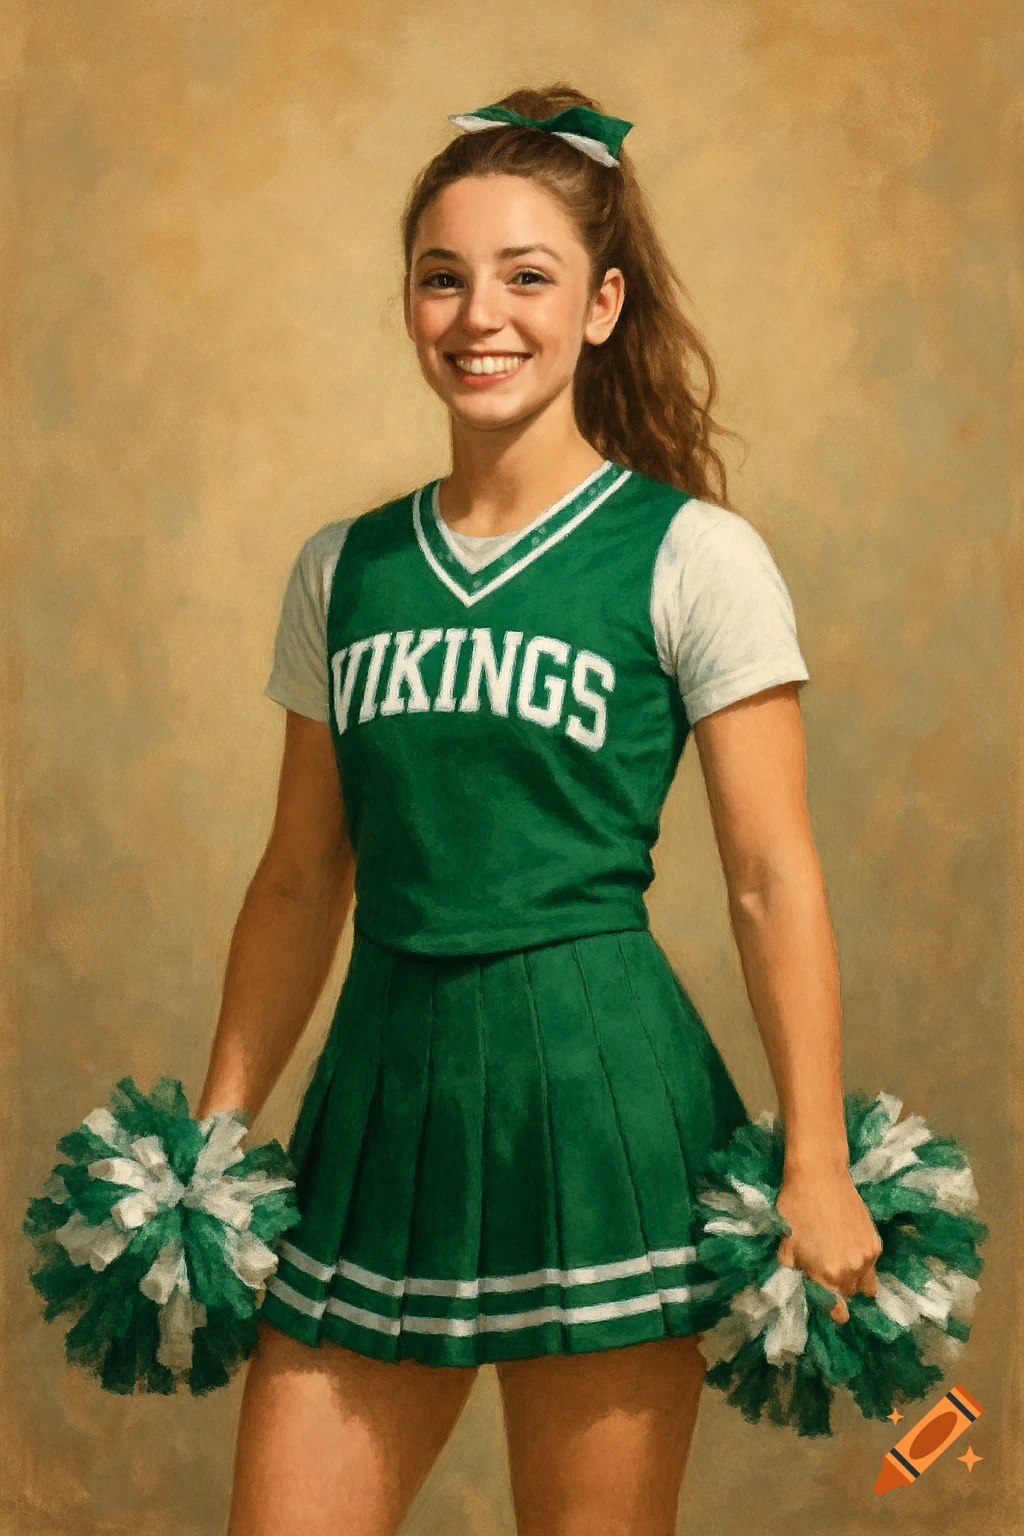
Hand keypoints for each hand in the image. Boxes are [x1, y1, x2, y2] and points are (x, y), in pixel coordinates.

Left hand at [775, 1165, 881, 1323]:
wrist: (819, 1176)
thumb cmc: (794, 1208)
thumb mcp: (785, 1245)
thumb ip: (794, 1272)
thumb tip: (801, 1286)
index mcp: (826, 1276)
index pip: (838, 1311)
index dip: (832, 1309)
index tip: (828, 1303)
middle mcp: (850, 1271)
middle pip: (849, 1294)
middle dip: (839, 1288)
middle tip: (827, 1271)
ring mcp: (867, 1257)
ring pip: (866, 1282)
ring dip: (855, 1278)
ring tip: (842, 1261)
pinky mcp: (876, 1242)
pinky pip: (872, 1264)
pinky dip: (863, 1260)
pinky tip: (848, 1243)